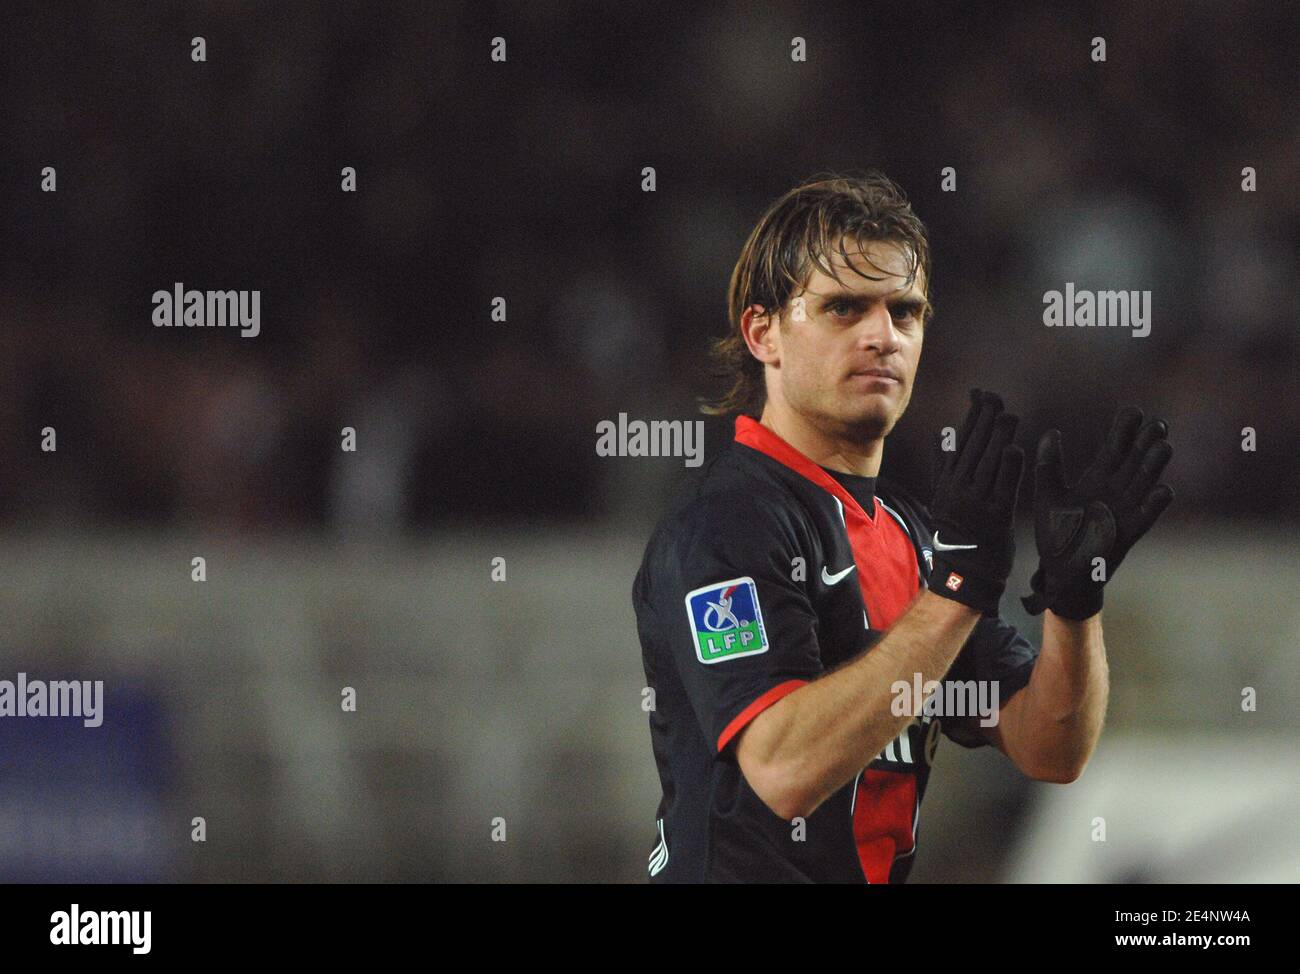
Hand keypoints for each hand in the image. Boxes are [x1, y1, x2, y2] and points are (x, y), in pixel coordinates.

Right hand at [927, 389, 1024, 615]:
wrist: (965, 570)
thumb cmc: (959, 531)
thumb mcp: (944, 497)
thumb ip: (943, 464)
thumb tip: (942, 432)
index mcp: (948, 482)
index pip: (961, 442)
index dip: (972, 417)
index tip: (981, 396)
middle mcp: (959, 490)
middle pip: (974, 449)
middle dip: (985, 420)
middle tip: (997, 398)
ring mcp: (977, 504)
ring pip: (987, 464)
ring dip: (997, 438)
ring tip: (1007, 417)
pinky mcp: (996, 518)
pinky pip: (1003, 489)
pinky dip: (1009, 469)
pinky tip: (1015, 450)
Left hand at [1021, 407, 1173, 619]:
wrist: (1060, 573)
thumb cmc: (1055, 534)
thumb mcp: (1047, 496)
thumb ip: (1049, 465)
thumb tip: (1052, 431)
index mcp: (1096, 479)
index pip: (1114, 448)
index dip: (1124, 431)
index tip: (1134, 411)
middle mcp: (1115, 491)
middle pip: (1134, 461)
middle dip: (1146, 442)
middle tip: (1157, 423)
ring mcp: (1125, 510)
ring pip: (1144, 483)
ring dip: (1154, 466)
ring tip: (1163, 446)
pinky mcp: (1129, 533)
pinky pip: (1147, 516)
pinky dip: (1155, 504)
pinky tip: (1164, 490)